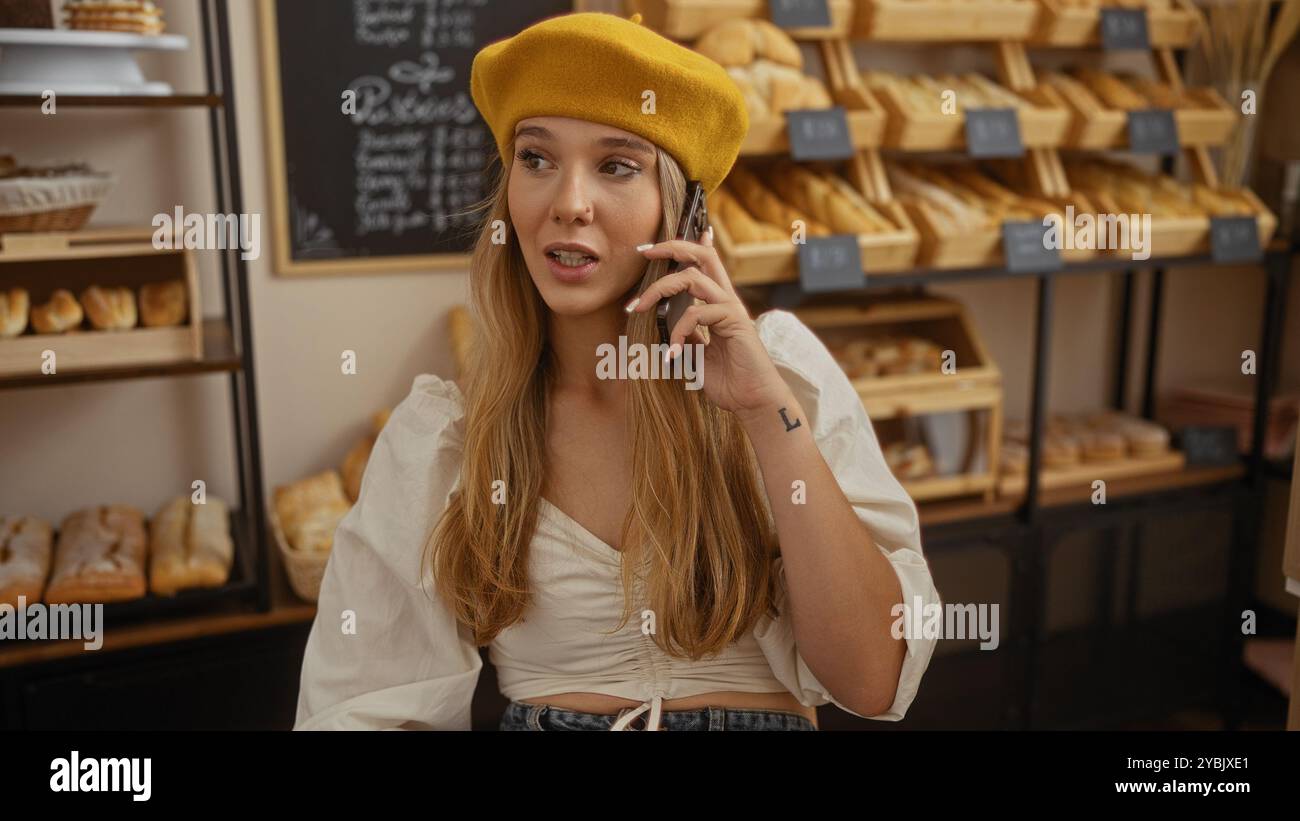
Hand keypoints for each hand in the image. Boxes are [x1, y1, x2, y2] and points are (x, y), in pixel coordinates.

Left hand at [626, 226, 790, 418]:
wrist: (752, 401)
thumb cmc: (728, 380)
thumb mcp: (696, 354)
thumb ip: (685, 334)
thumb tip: (662, 323)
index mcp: (717, 304)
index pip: (706, 263)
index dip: (685, 245)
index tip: (658, 243)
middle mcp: (725, 300)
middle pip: (702, 256)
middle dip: (672, 247)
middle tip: (644, 251)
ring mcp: (730, 309)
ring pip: (692, 278)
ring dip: (659, 289)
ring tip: (638, 308)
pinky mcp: (734, 321)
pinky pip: (696, 314)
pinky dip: (679, 332)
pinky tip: (675, 354)